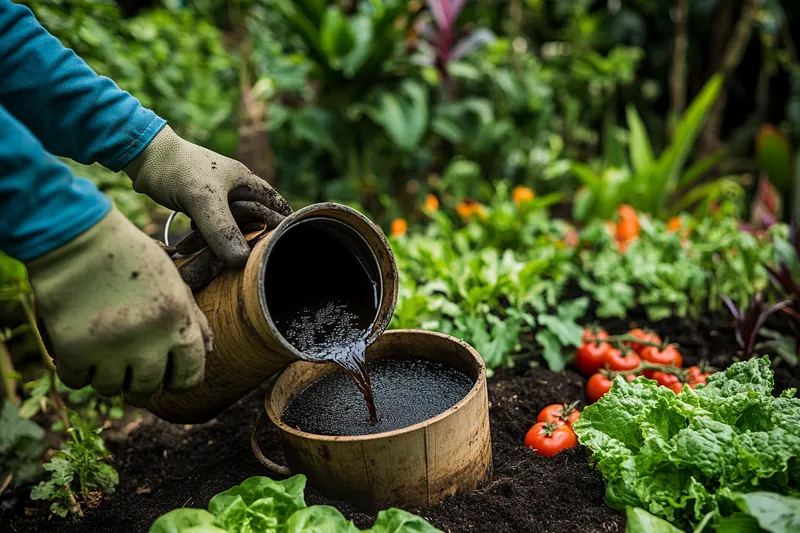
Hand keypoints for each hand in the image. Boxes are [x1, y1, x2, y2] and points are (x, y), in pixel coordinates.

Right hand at [25, 207, 212, 403]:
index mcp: (177, 321)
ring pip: (111, 389)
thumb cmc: (131, 258)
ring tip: (104, 355)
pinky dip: (78, 372)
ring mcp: (110, 348)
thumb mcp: (173, 281)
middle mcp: (148, 340)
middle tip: (131, 370)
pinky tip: (79, 352)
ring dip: (108, 377)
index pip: (190, 376)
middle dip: (141, 384)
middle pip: (147, 389)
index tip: (168, 377)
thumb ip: (194, 318)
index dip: (180, 381)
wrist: (77, 237)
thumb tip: (209, 352)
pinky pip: (78, 382)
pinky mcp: (73, 350)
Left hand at [124, 125, 291, 266]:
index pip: (275, 204)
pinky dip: (205, 240)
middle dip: (250, 240)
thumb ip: (222, 229)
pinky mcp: (199, 206)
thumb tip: (241, 261)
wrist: (141, 156)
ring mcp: (216, 198)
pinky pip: (211, 228)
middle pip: (254, 220)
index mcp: (246, 182)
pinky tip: (194, 249)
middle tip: (251, 260)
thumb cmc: (177, 169)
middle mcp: (235, 189)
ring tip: (217, 260)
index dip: (284, 224)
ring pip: (230, 227)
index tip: (290, 244)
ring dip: (223, 243)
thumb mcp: (202, 199)